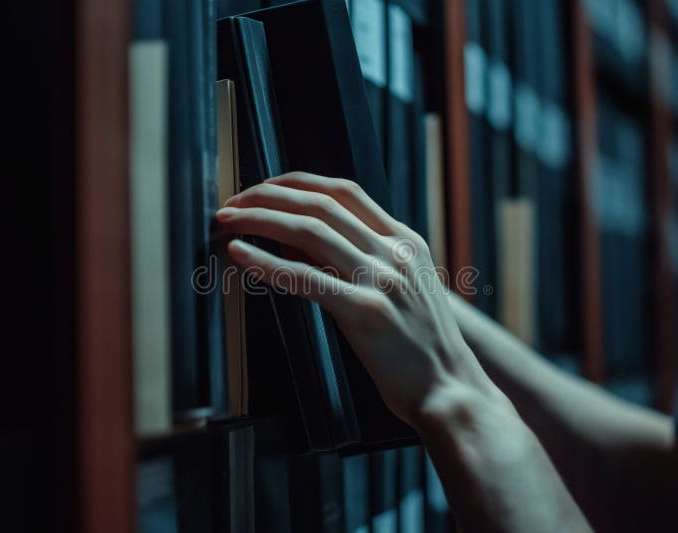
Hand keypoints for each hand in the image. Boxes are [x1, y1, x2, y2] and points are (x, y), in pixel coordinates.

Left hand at [217, 172, 496, 426]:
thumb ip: (365, 260)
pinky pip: (306, 278)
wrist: (450, 389)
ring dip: (259, 219)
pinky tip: (240, 255)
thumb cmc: (422, 346)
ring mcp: (382, 280)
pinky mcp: (366, 312)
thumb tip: (303, 243)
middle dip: (268, 195)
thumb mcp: (404, 288)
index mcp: (405, 241)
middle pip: (321, 203)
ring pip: (310, 230)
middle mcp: (395, 252)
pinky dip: (266, 262)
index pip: (344, 191)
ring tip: (227, 219)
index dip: (296, 183)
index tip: (264, 188)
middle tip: (234, 201)